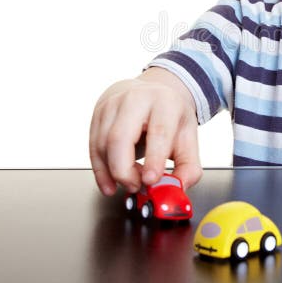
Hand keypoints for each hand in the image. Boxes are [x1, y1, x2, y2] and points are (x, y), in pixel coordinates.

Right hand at [89, 68, 201, 195]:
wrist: (150, 93)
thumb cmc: (168, 116)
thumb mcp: (187, 137)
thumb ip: (188, 167)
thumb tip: (178, 188)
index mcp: (165, 102)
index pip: (158, 132)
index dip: (154, 159)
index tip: (151, 180)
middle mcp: (136, 99)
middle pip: (120, 137)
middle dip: (124, 171)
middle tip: (136, 186)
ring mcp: (113, 105)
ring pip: (102, 144)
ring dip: (113, 172)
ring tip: (130, 181)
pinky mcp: (97, 115)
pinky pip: (93, 148)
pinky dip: (100, 171)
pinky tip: (110, 183)